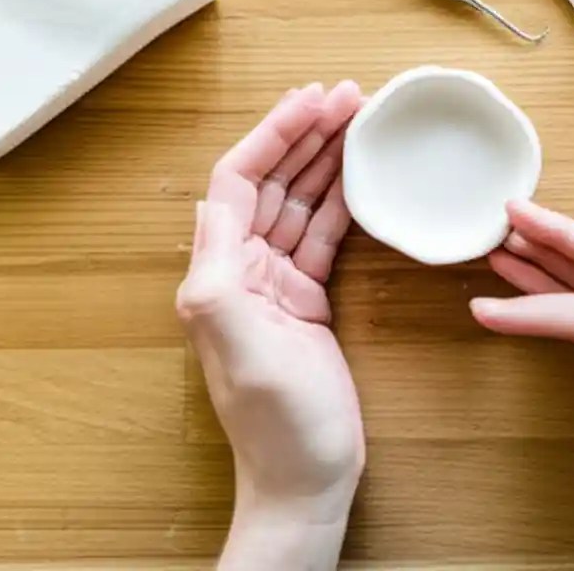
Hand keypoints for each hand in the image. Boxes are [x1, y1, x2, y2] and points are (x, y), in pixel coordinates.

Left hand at [177, 82, 364, 570]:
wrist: (308, 478)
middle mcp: (239, 270)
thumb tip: (210, 211)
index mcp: (216, 274)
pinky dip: (343, 201)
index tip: (310, 101)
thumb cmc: (277, 425)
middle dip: (305, 134)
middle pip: (271, 182)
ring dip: (326, 159)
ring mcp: (275, 284)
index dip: (271, 136)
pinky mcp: (306, 300)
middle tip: (349, 96)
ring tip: (360, 119)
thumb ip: (221, 282)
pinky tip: (362, 176)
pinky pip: (322, 235)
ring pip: (300, 203)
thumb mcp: (244, 351)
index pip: (237, 182)